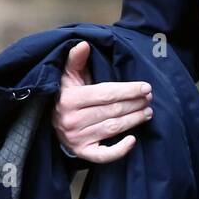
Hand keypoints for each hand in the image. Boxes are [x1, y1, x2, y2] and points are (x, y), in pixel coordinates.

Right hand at [51, 41, 152, 162]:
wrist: (48, 122)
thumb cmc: (65, 94)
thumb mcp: (67, 75)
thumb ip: (75, 59)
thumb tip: (83, 44)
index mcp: (70, 99)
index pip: (106, 94)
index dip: (128, 90)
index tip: (146, 87)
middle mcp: (72, 120)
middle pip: (112, 111)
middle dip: (134, 104)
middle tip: (149, 98)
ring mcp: (76, 138)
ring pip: (112, 128)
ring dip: (133, 120)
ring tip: (147, 112)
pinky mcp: (81, 152)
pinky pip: (103, 155)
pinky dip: (119, 150)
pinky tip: (133, 140)